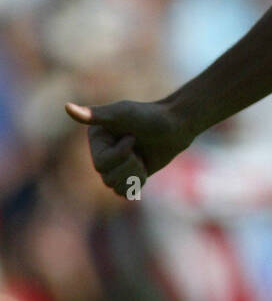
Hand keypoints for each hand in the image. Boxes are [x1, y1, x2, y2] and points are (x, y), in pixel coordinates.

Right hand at [64, 98, 192, 196]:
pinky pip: (124, 193)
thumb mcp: (123, 113)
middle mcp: (101, 151)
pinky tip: (144, 168)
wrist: (176, 125)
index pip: (100, 163)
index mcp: (96, 138)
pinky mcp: (128, 174)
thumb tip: (67, 107)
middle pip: (106, 177)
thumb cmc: (150, 115)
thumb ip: (96, 114)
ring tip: (143, 158)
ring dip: (134, 175)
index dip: (120, 155)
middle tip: (140, 150)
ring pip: (114, 186)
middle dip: (129, 166)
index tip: (133, 137)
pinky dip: (137, 183)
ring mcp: (115, 164)